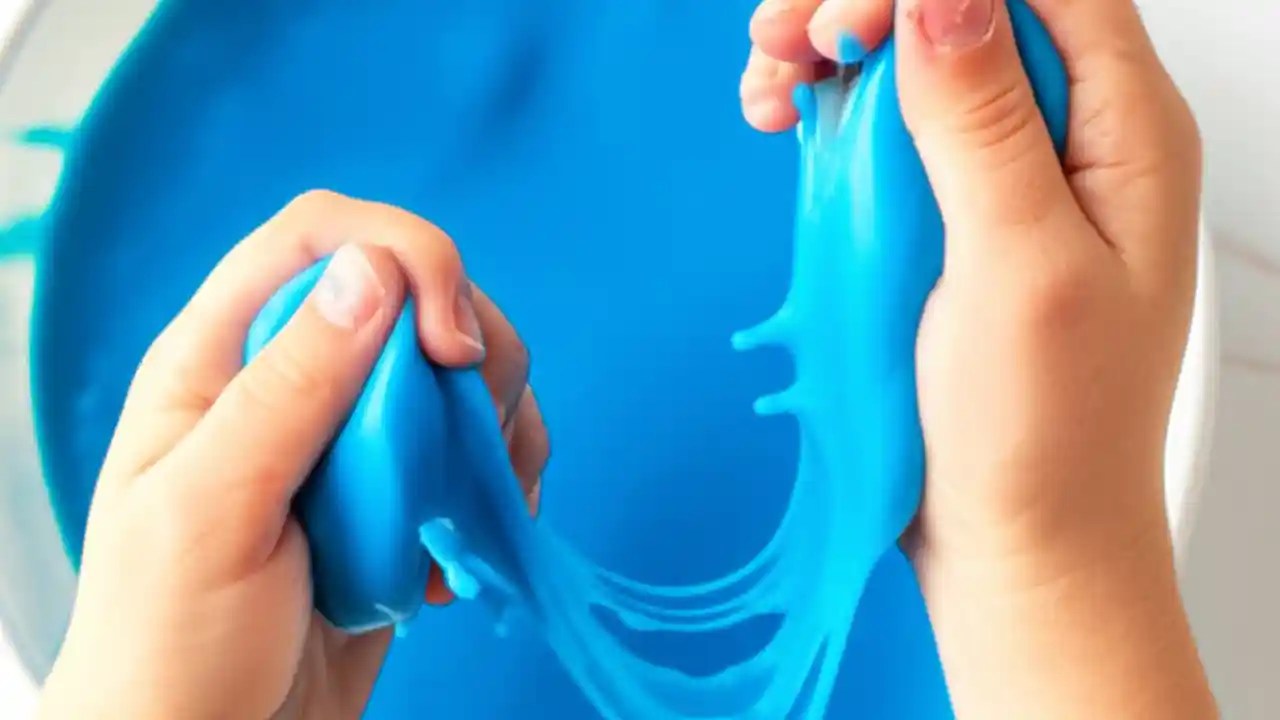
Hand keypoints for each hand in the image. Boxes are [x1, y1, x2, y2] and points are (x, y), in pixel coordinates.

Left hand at [38, 191, 546, 719]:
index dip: (404, 256)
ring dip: (496, 423)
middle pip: (414, 292)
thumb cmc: (170, 648)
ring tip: (471, 506)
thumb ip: (287, 389)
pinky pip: (479, 450)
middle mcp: (296, 381)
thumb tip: (372, 270)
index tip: (449, 345)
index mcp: (222, 360)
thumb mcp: (210, 513)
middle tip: (473, 430)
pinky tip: (467, 548)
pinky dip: (503, 483)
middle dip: (468, 346)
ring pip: (461, 370)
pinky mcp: (404, 497)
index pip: (321, 237)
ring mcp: (356, 440)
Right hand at [743, 1, 1213, 717]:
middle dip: (866, 5)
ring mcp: (1009, 172)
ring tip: (772, 83)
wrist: (1018, 536)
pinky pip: (890, 121)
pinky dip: (831, 107)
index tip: (850, 25)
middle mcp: (1074, 136)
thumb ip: (985, 126)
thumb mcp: (1020, 270)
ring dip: (834, 47)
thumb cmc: (1045, 432)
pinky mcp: (951, 212)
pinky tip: (789, 120)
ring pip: (919, 52)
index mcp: (1125, 131)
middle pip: (967, 3)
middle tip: (792, 45)